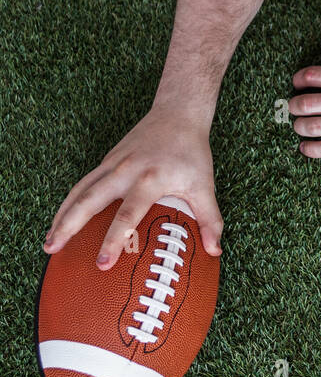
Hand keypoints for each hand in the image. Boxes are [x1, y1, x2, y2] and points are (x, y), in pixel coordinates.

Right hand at [43, 106, 222, 269]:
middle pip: (90, 201)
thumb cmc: (192, 151)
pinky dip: (68, 202)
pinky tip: (60, 221)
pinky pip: (82, 184)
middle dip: (70, 227)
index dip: (114, 239)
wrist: (177, 113)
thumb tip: (215, 251)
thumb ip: (210, 219)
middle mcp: (125, 171)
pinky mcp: (107, 161)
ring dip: (62, 216)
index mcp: (150, 178)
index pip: (127, 214)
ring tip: (49, 243)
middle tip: (54, 251)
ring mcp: (112, 164)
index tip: (103, 262)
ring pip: (79, 191)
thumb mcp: (205, 185)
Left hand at [289, 43, 320, 158]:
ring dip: (299, 127)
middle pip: (306, 102)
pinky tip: (305, 148)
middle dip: (293, 105)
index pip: (312, 75)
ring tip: (299, 127)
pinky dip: (310, 150)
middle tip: (293, 107)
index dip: (298, 79)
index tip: (297, 84)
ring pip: (312, 126)